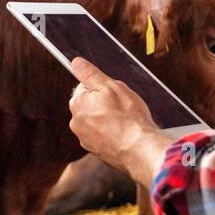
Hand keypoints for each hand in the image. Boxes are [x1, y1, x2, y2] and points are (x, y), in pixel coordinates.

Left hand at [67, 57, 172, 187]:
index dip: (103, 88)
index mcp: (77, 104)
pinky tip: (124, 134)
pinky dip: (112, 134)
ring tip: (126, 122)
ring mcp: (85, 139)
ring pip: (98, 122)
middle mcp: (76, 123)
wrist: (138, 149)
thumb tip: (76, 63)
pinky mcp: (96, 152)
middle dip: (105, 104)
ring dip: (109, 120)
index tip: (115, 94)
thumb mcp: (111, 86)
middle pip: (92, 105)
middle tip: (123, 108)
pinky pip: (104, 137)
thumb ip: (91, 74)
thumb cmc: (128, 116)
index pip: (86, 87)